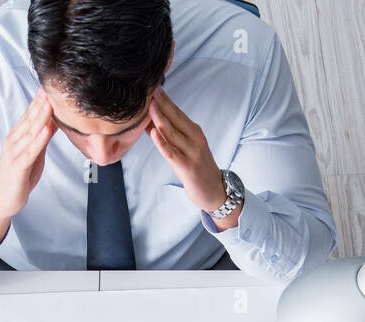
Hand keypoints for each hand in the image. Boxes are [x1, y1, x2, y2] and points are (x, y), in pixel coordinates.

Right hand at [0, 89, 55, 244]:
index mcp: (17, 135)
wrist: (4, 199)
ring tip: (51, 102)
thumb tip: (56, 120)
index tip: (50, 84)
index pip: (30, 113)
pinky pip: (30, 151)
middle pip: (30, 118)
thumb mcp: (35, 153)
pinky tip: (46, 130)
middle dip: (41, 102)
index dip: (40, 99)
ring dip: (41, 116)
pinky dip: (39, 140)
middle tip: (51, 86)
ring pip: (31, 131)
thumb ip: (43, 137)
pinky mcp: (18, 166)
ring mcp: (15, 152)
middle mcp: (14, 140)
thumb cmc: (20, 176)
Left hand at [147, 89, 239, 228]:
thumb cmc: (198, 169)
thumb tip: (151, 122)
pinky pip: (172, 153)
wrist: (215, 192)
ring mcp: (192, 153)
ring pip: (173, 133)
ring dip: (160, 118)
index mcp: (195, 132)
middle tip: (150, 90)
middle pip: (176, 118)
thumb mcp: (187, 148)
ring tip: (149, 106)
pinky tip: (153, 133)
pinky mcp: (187, 168)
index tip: (155, 87)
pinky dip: (162, 142)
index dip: (166, 100)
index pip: (178, 113)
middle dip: (163, 104)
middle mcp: (195, 139)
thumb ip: (172, 136)